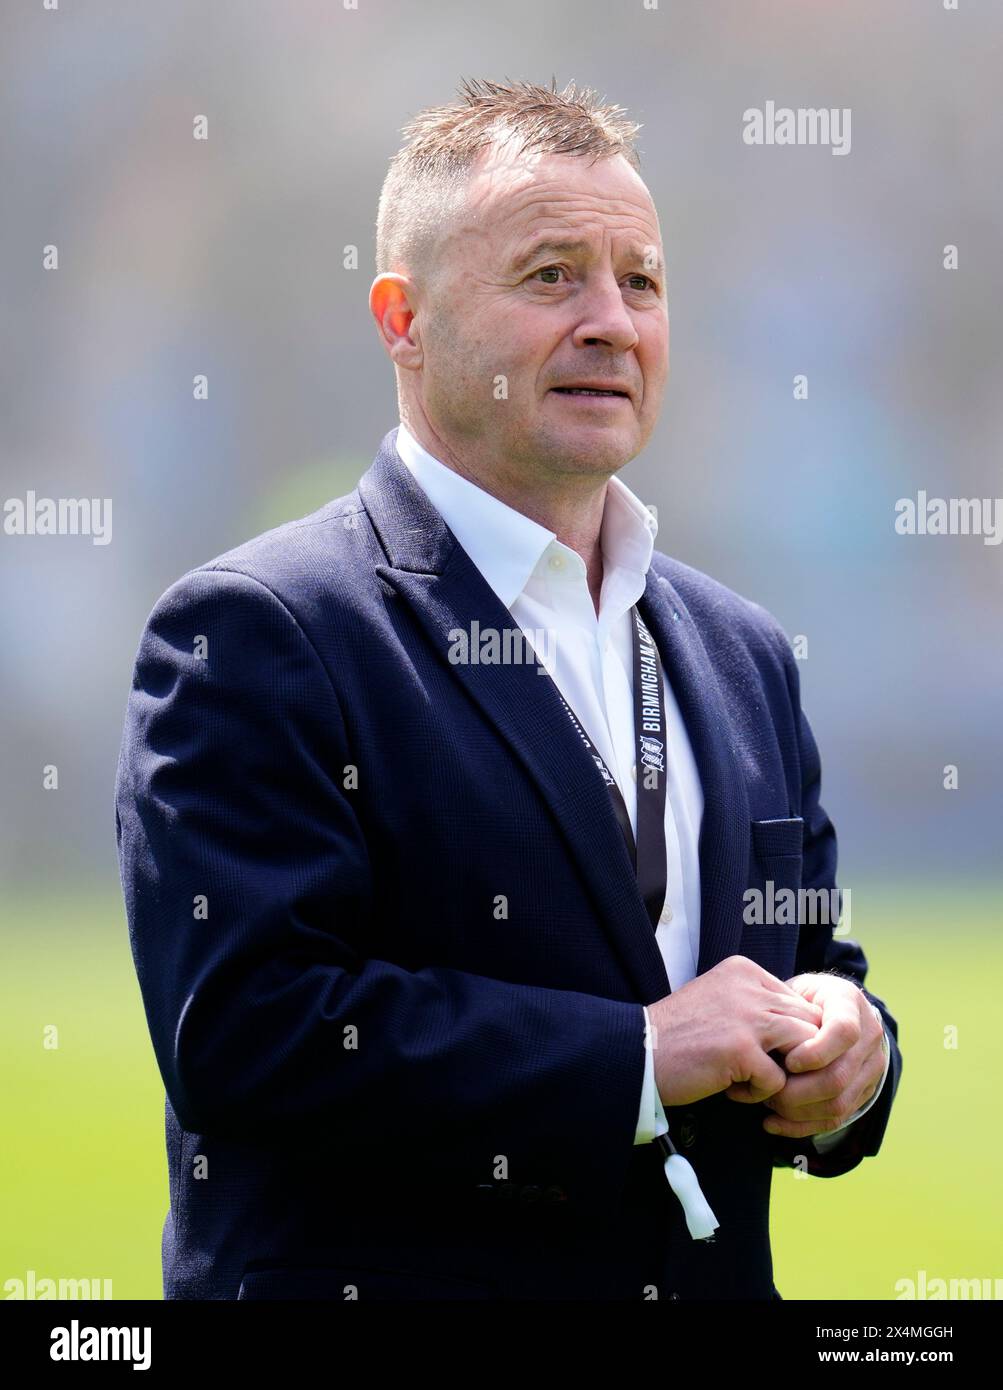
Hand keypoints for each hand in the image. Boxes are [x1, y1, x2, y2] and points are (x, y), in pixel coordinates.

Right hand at [648, 956, 823, 1108]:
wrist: (638, 1052)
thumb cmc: (677, 1034)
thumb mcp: (719, 998)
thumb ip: (756, 1003)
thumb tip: (803, 1027)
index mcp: (743, 970)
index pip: (797, 1000)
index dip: (787, 1033)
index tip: (757, 1049)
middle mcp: (749, 987)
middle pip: (808, 1022)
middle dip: (793, 1054)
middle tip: (762, 1070)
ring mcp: (747, 1018)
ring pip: (804, 1048)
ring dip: (782, 1072)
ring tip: (752, 1080)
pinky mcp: (742, 1050)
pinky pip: (778, 1080)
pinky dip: (759, 1093)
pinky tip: (731, 1089)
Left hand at [745, 972, 885, 1138]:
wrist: (832, 1008)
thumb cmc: (803, 998)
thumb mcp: (796, 990)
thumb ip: (787, 1008)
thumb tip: (768, 1039)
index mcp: (851, 1004)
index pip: (844, 1032)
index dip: (816, 1051)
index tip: (788, 1060)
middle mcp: (869, 1037)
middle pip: (839, 1076)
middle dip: (798, 1091)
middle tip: (767, 1089)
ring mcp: (871, 1068)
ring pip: (838, 1103)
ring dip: (797, 1111)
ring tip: (768, 1104)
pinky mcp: (864, 1093)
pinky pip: (836, 1119)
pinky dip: (802, 1126)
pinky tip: (773, 1124)